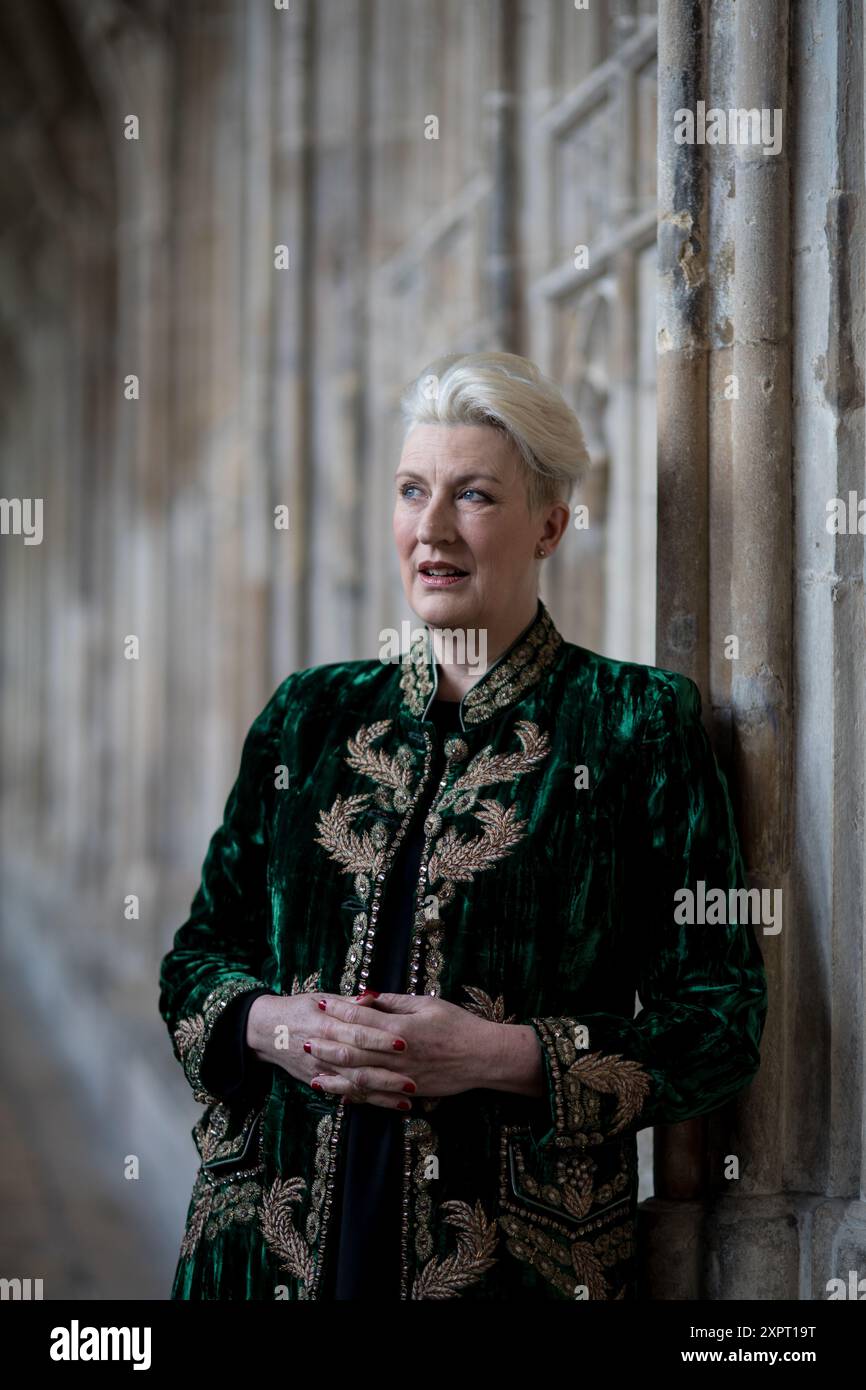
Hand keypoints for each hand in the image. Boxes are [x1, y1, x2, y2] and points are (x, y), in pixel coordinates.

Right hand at [246, 991, 415, 1111]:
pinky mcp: (319, 1082)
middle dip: (386, 1073)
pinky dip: (368, 1101)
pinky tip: (389, 1104)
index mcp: (326, 1024)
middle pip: (357, 1063)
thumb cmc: (299, 1008)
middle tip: (414, 1078)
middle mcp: (323, 1049)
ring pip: (353, 1084)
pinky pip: (346, 1094)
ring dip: (381, 1092)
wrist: (266, 1030)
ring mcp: (320, 1069)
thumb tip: (373, 998)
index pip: (357, 1032)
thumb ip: (349, 1003)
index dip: (380, 1038)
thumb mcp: (322, 998)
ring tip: (408, 1097)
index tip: (405, 1042)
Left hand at [306, 991, 508, 1101]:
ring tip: (312, 1069)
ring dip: (333, 1073)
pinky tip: (339, 1094)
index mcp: (401, 1028)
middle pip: (353, 1049)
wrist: (482, 1056)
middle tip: (304, 1039)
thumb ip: (394, 1002)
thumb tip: (365, 998)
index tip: (320, 1003)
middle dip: (326, 1043)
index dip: (338, 1010)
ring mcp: (401, 1076)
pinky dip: (355, 1095)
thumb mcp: (426, 1004)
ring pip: (359, 1076)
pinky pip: (375, 1095)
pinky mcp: (407, 1092)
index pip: (361, 1018)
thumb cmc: (457, 1024)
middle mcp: (397, 1055)